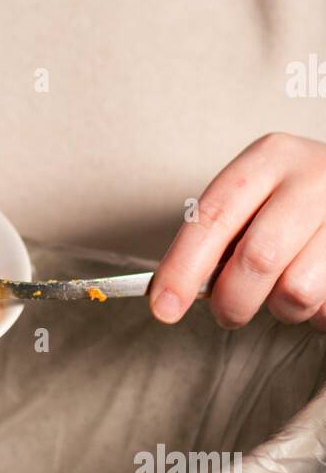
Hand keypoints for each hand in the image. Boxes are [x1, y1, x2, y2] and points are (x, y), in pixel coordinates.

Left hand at [150, 133, 325, 330]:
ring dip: (283, 309)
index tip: (163, 307)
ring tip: (287, 292)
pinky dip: (317, 312)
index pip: (213, 217)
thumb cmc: (295, 202)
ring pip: (297, 291)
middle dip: (232, 301)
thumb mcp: (259, 196)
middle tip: (228, 314)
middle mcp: (312, 178)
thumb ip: (224, 234)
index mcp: (270, 158)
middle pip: (257, 258)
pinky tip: (319, 289)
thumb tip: (180, 289)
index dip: (182, 268)